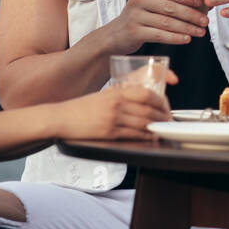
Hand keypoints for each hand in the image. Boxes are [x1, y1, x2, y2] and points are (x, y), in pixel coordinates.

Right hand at [57, 78, 176, 141]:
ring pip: (143, 122)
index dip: (160, 100)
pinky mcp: (109, 132)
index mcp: (115, 92)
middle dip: (162, 115)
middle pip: (148, 108)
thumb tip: (139, 100)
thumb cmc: (80, 109)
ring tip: (162, 129)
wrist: (60, 118)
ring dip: (156, 126)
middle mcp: (116, 104)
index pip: (145, 93)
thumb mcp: (101, 96)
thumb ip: (119, 96)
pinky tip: (150, 137)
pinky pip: (133, 134)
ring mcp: (113, 118)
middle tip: (169, 119)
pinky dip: (145, 136)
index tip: (165, 106)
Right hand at [104, 0, 209, 53]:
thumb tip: (202, 2)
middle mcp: (138, 0)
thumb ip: (172, 1)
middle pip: (170, 7)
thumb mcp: (153, 4)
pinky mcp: (134, 32)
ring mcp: (135, 16)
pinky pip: (159, 35)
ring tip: (200, 32)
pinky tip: (187, 39)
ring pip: (167, 22)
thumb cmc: (141, 18)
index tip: (204, 2)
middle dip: (191, 14)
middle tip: (205, 21)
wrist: (117, 35)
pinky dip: (175, 38)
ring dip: (187, 27)